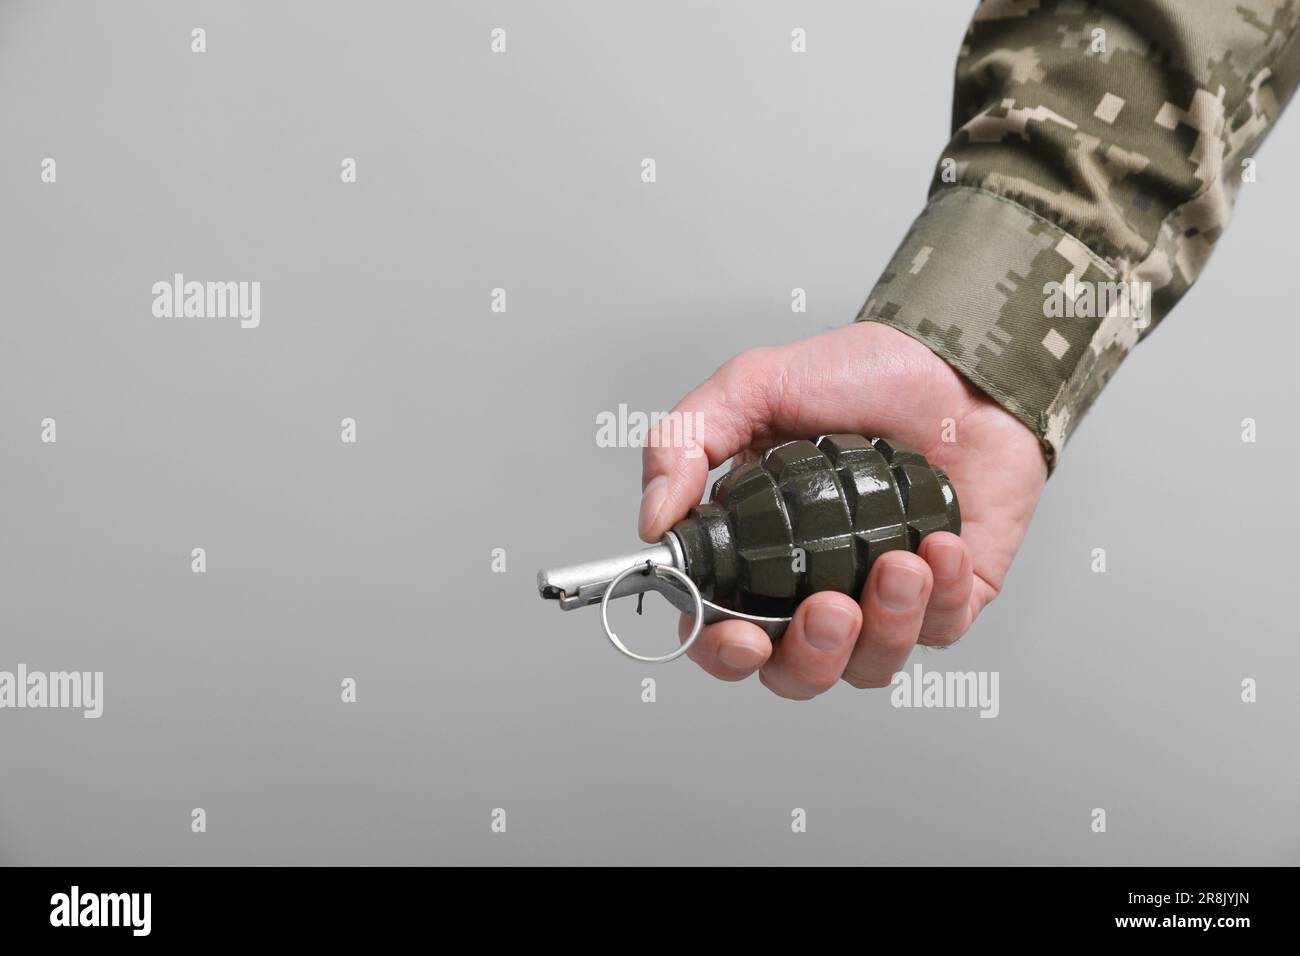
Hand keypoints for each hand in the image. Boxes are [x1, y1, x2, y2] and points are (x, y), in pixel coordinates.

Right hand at [640, 322, 1046, 698]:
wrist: (960, 363)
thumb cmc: (863, 373)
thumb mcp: (754, 384)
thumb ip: (685, 441)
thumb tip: (652, 520)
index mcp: (757, 551)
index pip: (720, 631)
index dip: (723, 651)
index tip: (743, 636)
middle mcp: (814, 586)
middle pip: (794, 672)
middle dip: (811, 655)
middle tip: (831, 607)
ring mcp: (881, 597)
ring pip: (870, 665)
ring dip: (886, 624)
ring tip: (900, 563)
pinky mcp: (949, 597)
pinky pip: (942, 631)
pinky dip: (943, 597)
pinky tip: (942, 549)